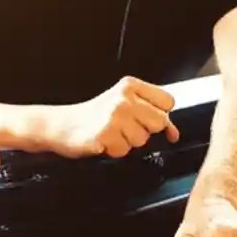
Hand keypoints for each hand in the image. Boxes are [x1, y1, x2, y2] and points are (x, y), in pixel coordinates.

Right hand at [47, 77, 180, 157]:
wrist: (62, 124)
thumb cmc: (96, 115)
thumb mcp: (125, 105)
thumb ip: (152, 113)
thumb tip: (174, 133)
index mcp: (130, 85)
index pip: (167, 101)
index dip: (159, 114)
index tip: (145, 117)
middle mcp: (123, 98)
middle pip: (159, 122)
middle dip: (144, 130)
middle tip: (124, 126)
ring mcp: (113, 117)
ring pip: (142, 140)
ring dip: (128, 142)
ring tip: (111, 133)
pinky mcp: (104, 134)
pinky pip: (124, 151)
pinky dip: (114, 150)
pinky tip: (103, 141)